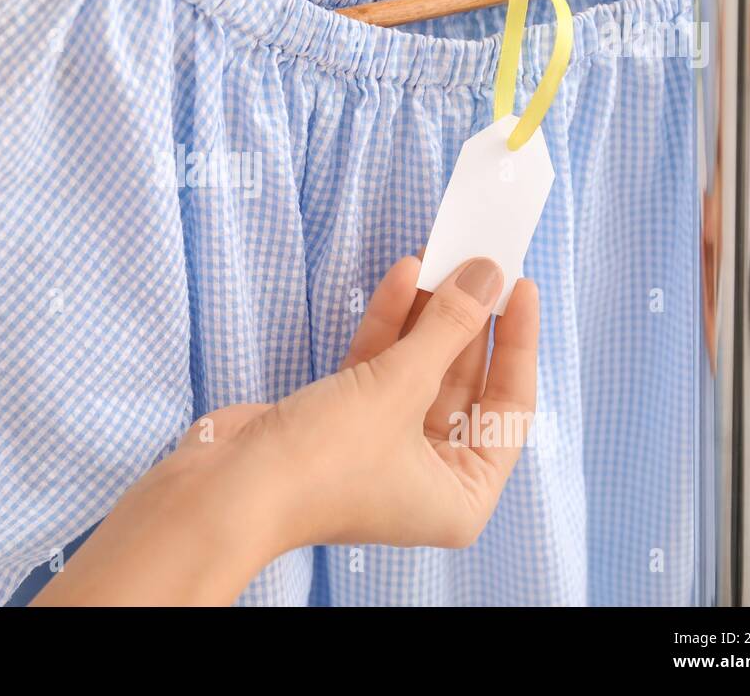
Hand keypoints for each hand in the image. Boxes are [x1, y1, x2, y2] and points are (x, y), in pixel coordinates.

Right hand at [35, 254, 538, 604]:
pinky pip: (380, 365)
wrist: (229, 488)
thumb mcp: (400, 389)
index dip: (517, 343)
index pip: (509, 407)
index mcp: (460, 494)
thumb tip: (488, 275)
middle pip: (464, 383)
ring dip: (429, 314)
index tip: (520, 286)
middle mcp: (427, 474)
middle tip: (480, 262)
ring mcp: (382, 445)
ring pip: (420, 368)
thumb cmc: (323, 463)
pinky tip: (404, 276)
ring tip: (443, 256)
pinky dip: (391, 324)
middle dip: (469, 321)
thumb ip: (450, 327)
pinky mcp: (341, 419)